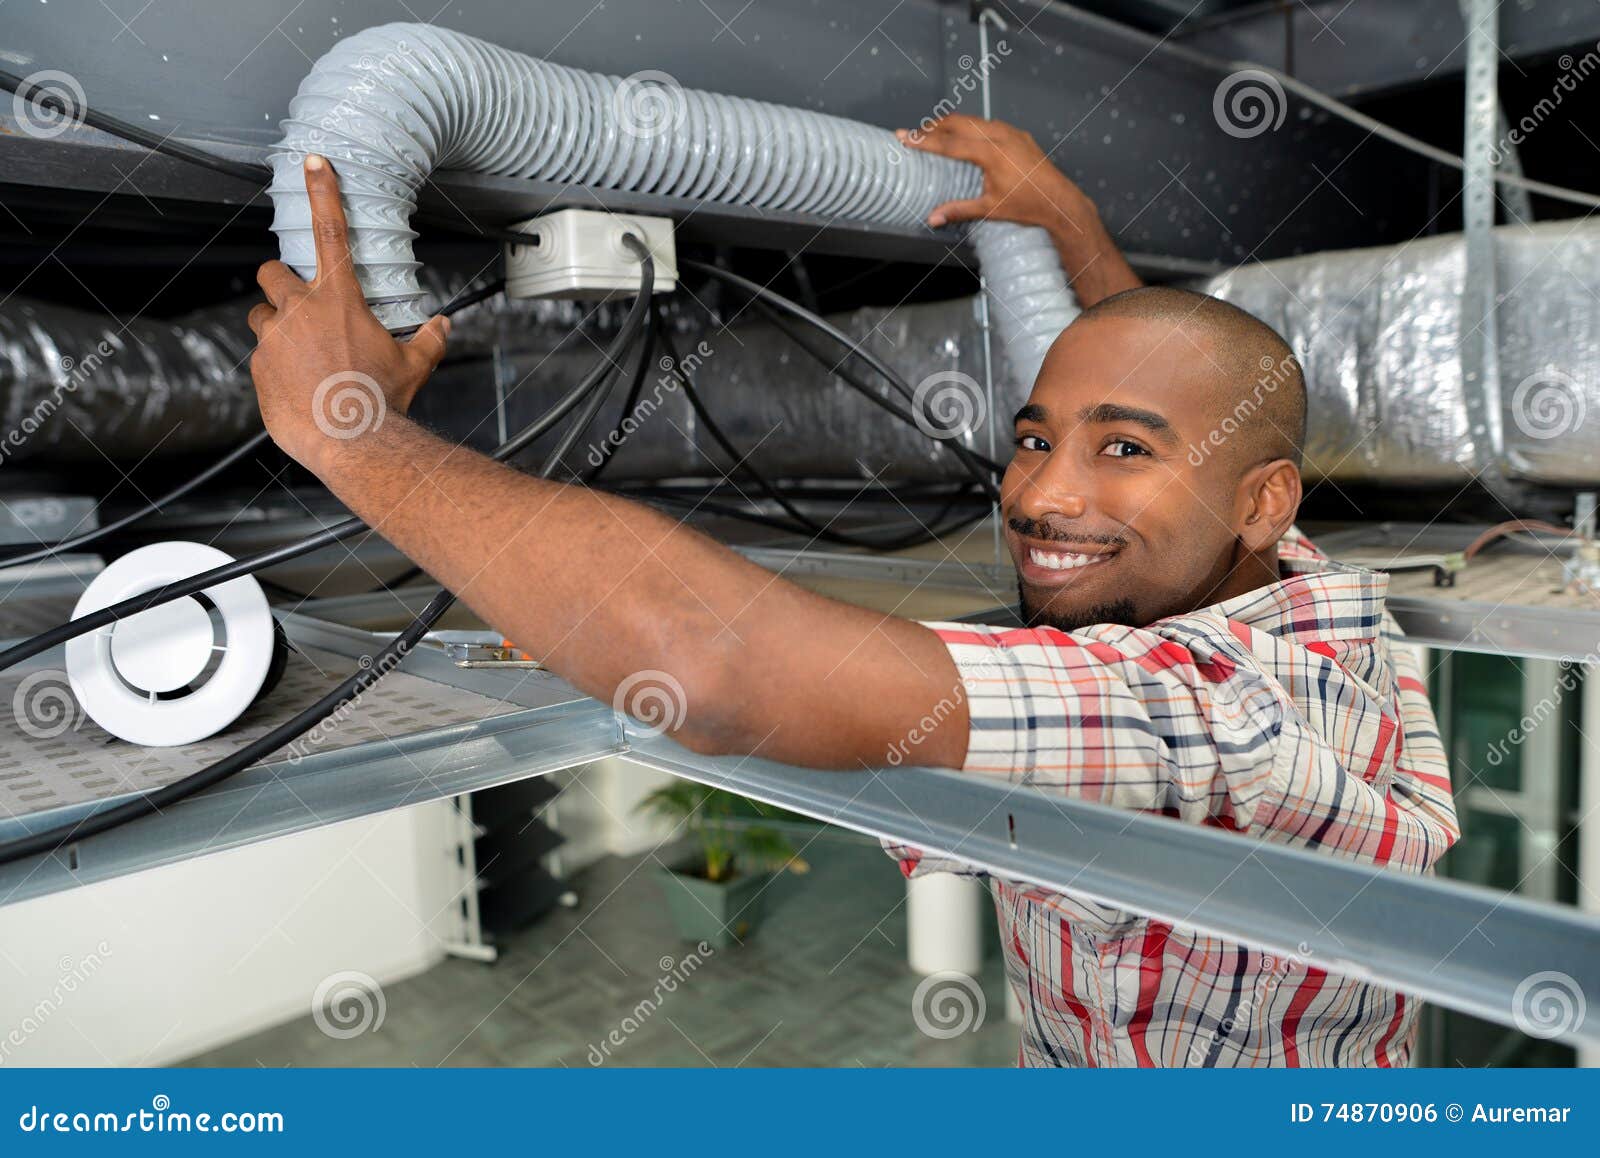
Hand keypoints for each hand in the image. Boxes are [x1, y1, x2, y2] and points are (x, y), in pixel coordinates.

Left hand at [247, 154, 449, 472]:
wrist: (351, 442)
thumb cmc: (383, 402)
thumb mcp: (414, 367)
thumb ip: (429, 340)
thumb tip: (443, 325)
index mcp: (339, 300)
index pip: (330, 231)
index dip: (322, 191)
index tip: (313, 163)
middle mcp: (299, 311)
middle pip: (271, 274)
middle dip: (280, 284)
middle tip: (297, 305)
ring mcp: (273, 339)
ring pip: (261, 317)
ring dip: (276, 328)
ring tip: (302, 358)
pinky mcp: (257, 369)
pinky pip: (261, 358)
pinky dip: (276, 367)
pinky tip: (299, 388)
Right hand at [900, 114, 1140, 306]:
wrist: (1059, 201)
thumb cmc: (1027, 206)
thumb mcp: (989, 209)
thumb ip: (958, 210)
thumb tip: (933, 219)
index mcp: (990, 153)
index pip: (949, 143)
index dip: (923, 140)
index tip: (904, 136)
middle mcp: (1000, 136)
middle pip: (958, 122)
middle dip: (934, 126)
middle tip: (915, 134)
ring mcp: (1011, 132)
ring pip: (973, 120)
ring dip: (952, 124)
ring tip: (936, 134)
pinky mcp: (1019, 135)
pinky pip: (988, 124)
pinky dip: (971, 127)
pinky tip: (965, 138)